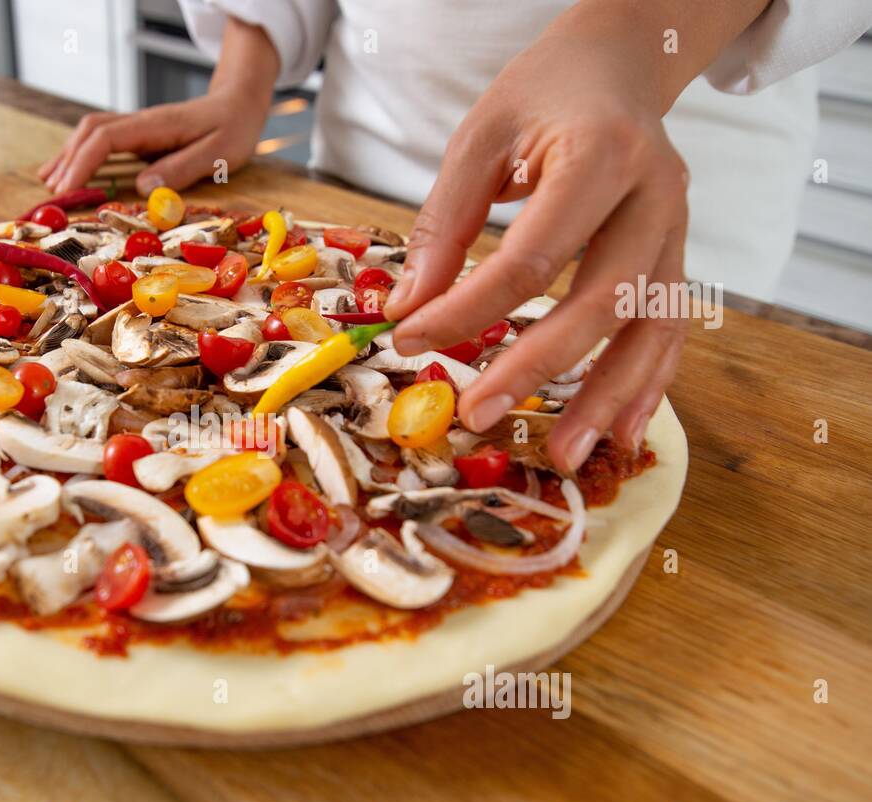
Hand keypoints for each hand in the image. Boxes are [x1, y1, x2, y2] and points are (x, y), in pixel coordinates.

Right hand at [38, 89, 268, 196]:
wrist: (239, 102)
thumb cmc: (233, 128)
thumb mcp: (218, 153)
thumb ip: (182, 168)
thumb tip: (143, 186)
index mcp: (155, 126)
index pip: (105, 140)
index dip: (82, 165)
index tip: (67, 191)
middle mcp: (141, 122)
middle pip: (90, 132)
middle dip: (68, 161)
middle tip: (53, 194)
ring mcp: (139, 127)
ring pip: (92, 133)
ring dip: (69, 156)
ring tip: (49, 183)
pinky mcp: (141, 135)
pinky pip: (103, 140)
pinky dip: (82, 154)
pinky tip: (70, 169)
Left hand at [384, 4, 715, 470]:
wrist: (621, 61)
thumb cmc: (544, 93)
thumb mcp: (479, 139)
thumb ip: (445, 225)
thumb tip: (407, 311)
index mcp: (602, 155)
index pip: (533, 256)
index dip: (469, 308)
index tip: (410, 339)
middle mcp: (656, 196)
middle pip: (605, 300)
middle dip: (540, 367)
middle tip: (480, 415)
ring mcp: (678, 228)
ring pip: (653, 327)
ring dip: (610, 398)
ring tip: (567, 457)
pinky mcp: (676, 255)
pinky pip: (670, 328)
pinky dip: (647, 383)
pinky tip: (620, 431)